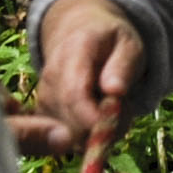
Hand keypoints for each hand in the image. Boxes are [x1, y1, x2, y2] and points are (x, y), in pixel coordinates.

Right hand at [26, 0, 142, 153]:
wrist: (81, 34)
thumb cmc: (111, 42)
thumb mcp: (129, 45)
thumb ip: (123, 66)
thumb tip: (114, 90)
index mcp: (73, 53)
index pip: (74, 94)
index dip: (92, 118)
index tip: (114, 126)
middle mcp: (51, 76)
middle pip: (69, 121)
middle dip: (101, 130)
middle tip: (125, 109)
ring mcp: (43, 97)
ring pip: (67, 135)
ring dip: (96, 134)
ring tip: (113, 109)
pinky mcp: (43, 114)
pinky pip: (64, 139)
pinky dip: (85, 137)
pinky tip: (97, 117)